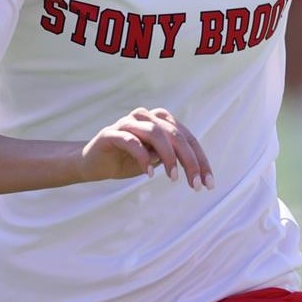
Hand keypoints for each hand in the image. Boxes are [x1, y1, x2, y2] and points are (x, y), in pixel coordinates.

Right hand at [80, 107, 212, 189]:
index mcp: (160, 120)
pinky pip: (131, 141)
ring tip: (173, 178)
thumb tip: (193, 166)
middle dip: (190, 161)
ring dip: (169, 157)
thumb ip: (172, 157)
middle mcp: (146, 116)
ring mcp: (128, 122)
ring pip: (156, 133)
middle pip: (176, 135)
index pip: (187, 138)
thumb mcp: (154, 161)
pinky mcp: (111, 133)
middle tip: (196, 185)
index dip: (200, 160)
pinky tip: (148, 174)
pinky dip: (143, 157)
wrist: (92, 163)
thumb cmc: (127, 161)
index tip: (209, 184)